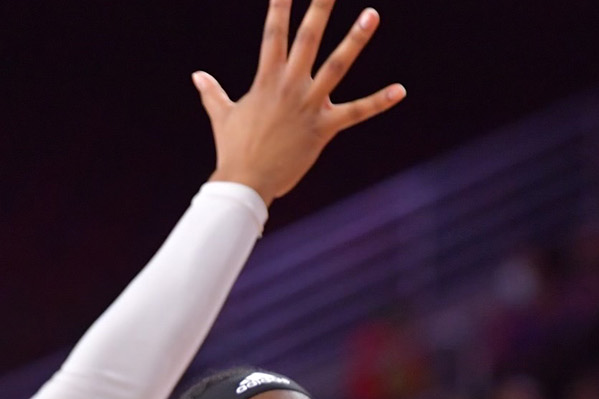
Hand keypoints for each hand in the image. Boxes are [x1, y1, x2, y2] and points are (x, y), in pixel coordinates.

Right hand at [196, 0, 405, 204]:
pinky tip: (400, 90)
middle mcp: (289, 86)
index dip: (280, 6)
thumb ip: (213, 93)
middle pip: (308, 37)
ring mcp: (308, 105)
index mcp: (266, 79)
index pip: (274, 33)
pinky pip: (356, 113)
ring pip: (336, 65)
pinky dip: (379, 102)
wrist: (245, 182)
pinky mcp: (324, 128)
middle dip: (320, 7)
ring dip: (355, 39)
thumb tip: (198, 76)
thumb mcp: (222, 115)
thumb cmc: (233, 149)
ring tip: (372, 13)